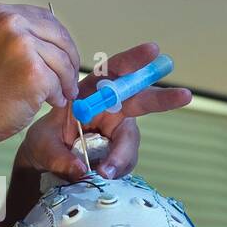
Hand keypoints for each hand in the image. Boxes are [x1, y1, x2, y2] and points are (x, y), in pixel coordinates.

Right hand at [0, 4, 80, 145]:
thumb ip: (17, 36)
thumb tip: (54, 40)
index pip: (44, 17)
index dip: (59, 39)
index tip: (64, 54)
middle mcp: (9, 23)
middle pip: (58, 36)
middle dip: (69, 59)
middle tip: (70, 78)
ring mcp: (22, 46)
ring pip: (62, 61)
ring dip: (65, 80)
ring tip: (61, 93)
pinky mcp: (33, 72)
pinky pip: (59, 82)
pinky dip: (58, 95)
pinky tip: (50, 101)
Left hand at [16, 42, 191, 179]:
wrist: (44, 163)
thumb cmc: (44, 142)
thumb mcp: (42, 146)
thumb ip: (60, 157)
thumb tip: (83, 170)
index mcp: (90, 91)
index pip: (114, 71)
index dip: (134, 60)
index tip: (153, 50)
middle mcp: (109, 107)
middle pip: (141, 100)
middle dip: (163, 99)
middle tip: (184, 95)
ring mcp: (117, 130)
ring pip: (131, 139)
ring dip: (123, 155)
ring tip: (105, 171)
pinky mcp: (119, 151)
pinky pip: (125, 160)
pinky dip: (117, 169)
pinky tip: (103, 175)